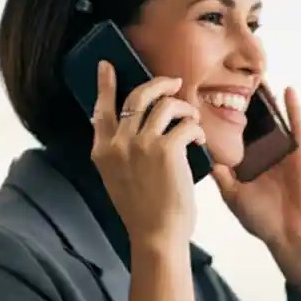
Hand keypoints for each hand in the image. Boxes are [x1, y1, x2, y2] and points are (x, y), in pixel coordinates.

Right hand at [90, 60, 205, 249]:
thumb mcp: (118, 178)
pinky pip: (185, 124)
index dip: (105, 84)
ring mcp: (141, 145)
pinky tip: (198, 140)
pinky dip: (196, 129)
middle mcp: (118, 143)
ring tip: (192, 119)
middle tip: (173, 82)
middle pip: (137, 96)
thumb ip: (119, 152)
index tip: (107, 66)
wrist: (156, 235)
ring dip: (184, 108)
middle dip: (158, 84)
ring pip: (165, 105)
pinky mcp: (167, 150)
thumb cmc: (143, 211)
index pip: (102, 108)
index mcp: (102, 150)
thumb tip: (135, 127)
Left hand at [210, 86, 300, 290]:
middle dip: (243, 103)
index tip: (207, 99)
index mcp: (247, 164)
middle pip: (252, 123)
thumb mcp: (233, 196)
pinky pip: (296, 127)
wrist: (290, 236)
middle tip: (229, 78)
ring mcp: (282, 152)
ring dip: (266, 100)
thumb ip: (221, 175)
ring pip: (273, 121)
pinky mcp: (299, 154)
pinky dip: (293, 109)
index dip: (223, 120)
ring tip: (256, 77)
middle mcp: (264, 155)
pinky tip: (287, 90)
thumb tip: (201, 154)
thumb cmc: (263, 221)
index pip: (234, 136)